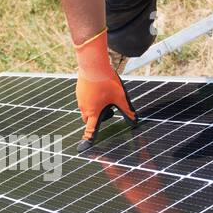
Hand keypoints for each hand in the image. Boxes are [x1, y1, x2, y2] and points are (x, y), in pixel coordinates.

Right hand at [75, 29, 136, 149]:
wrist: (92, 64)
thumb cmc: (106, 80)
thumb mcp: (120, 97)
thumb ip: (127, 110)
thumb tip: (134, 120)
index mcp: (94, 112)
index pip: (91, 129)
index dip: (88, 139)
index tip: (83, 148)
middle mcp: (84, 107)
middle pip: (88, 120)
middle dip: (96, 120)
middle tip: (108, 111)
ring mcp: (80, 98)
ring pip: (85, 109)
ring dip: (93, 108)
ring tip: (105, 96)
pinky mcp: (78, 90)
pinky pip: (84, 99)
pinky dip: (90, 98)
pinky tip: (98, 88)